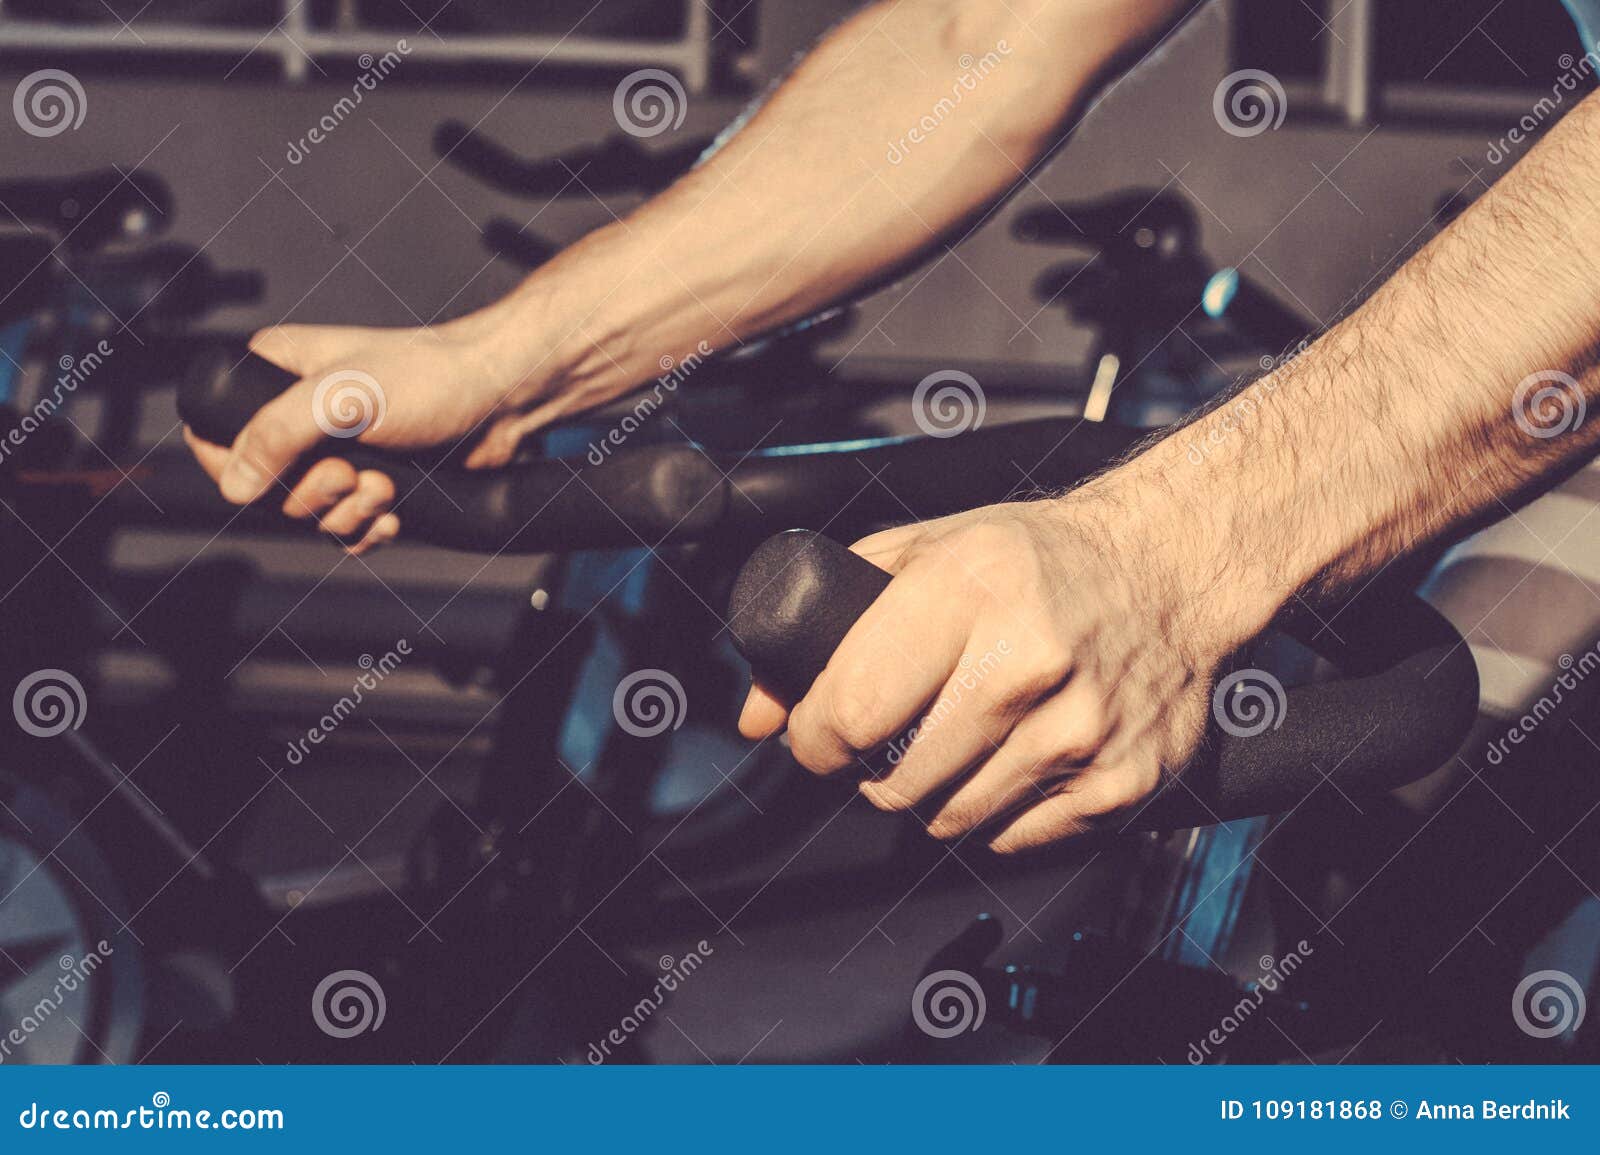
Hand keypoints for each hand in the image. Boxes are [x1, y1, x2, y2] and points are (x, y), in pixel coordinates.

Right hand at [184, 310, 555, 553]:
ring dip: (349, 511)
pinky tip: (397, 506)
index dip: (237, 468)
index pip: (214, 434)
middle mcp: (302, 415)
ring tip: (386, 483)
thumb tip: (235, 486)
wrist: (501, 400)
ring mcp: (338, 452)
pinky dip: (371, 527)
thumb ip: (277, 433)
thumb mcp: (341, 394)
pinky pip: (348, 528)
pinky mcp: (373, 484)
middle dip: (313, 493)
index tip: (271, 475)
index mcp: (278, 374)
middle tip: (351, 471)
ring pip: (310, 514)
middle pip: (266, 488)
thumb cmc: (431, 377)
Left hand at [737, 495, 1270, 852]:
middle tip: (886, 738)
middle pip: (894, 782)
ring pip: (949, 820)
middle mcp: (1027, 663)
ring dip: (930, 795)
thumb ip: (828, 622)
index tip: (818, 735)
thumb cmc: (1036, 559)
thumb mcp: (924, 554)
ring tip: (953, 741)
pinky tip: (1012, 757)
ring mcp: (1079, 732)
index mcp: (969, 592)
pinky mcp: (1118, 783)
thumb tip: (756, 717)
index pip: (852, 711)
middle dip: (868, 770)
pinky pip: (1014, 839)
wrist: (1169, 569)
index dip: (815, 738)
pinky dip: (996, 812)